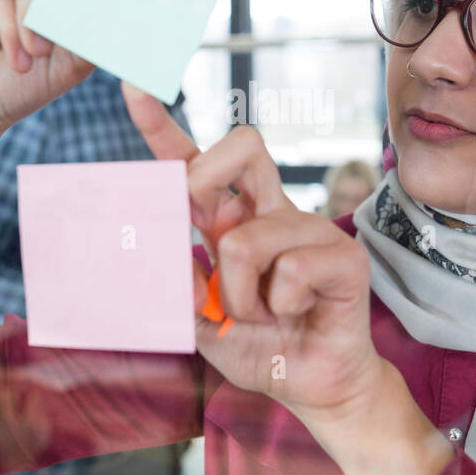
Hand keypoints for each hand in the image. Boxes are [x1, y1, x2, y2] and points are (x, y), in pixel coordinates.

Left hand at [121, 81, 383, 421]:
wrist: (309, 385)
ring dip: (240, 296)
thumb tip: (158, 249)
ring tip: (262, 315)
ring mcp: (309, 229)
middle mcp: (270, 212)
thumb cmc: (258, 345)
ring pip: (245, 241)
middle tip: (201, 233)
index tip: (132, 89)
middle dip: (203, 176)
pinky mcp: (344, 255)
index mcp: (232, 220)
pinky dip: (278, 307)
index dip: (161, 128)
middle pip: (244, 147)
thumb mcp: (199, 319)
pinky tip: (297, 313)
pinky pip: (289, 270)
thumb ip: (176, 285)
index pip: (195, 163)